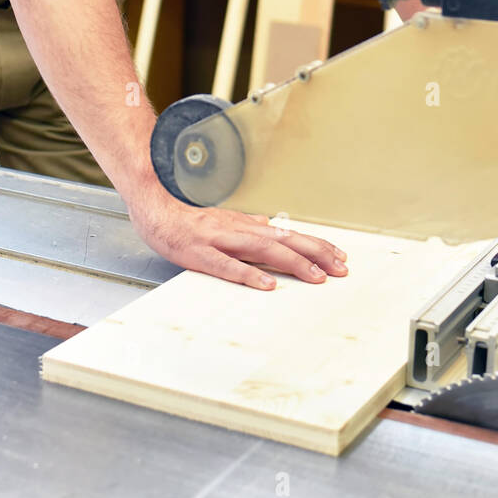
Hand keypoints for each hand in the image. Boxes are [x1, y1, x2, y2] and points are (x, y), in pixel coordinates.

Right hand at [128, 179, 347, 289]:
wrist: (156, 212)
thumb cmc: (191, 221)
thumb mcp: (227, 221)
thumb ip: (250, 226)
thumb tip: (273, 227)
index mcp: (247, 225)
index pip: (290, 235)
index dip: (317, 246)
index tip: (340, 257)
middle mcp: (239, 230)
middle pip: (285, 241)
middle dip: (316, 255)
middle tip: (341, 269)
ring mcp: (221, 241)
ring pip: (263, 251)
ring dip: (292, 264)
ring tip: (315, 277)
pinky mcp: (201, 254)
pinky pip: (228, 266)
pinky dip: (249, 275)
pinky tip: (267, 285)